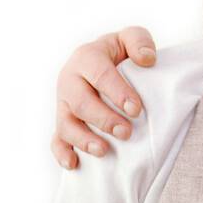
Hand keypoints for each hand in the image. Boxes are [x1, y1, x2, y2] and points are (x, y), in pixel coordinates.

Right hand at [51, 27, 156, 169]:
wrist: (104, 63)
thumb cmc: (120, 52)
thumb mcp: (131, 38)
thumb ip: (139, 41)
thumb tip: (146, 59)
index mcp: (86, 57)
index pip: (100, 75)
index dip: (117, 92)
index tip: (136, 109)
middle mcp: (69, 79)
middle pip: (80, 102)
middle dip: (103, 119)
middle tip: (126, 132)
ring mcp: (62, 102)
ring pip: (65, 123)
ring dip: (83, 139)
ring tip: (103, 151)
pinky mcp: (62, 120)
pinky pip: (56, 139)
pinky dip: (61, 152)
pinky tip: (73, 164)